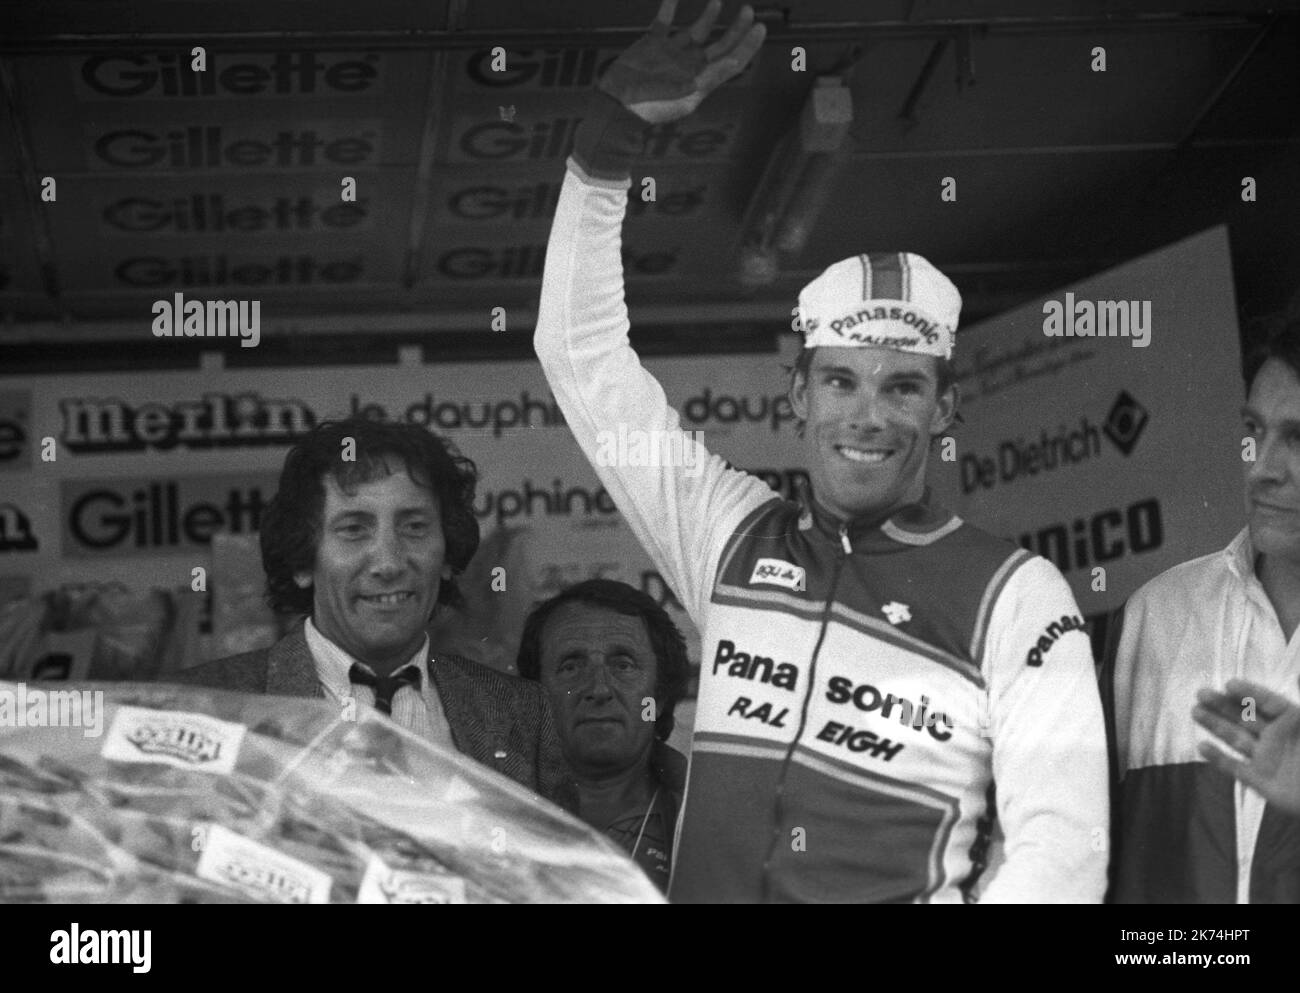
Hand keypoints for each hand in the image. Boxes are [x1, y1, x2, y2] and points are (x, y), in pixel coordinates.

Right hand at [598, 0, 765, 123]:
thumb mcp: (684, 98)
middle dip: (736, 28)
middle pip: (720, 44)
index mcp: (700, 80)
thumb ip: (710, 78)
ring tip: (717, 3)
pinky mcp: (651, 44)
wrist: (615, 107)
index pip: (732, 61)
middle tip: (748, 12)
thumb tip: (735, 61)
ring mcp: (671, 54)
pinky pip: (663, 21)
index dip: (748, 45)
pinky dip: (669, 7)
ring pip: (696, 30)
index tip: (760, 28)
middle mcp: (689, 65)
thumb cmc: (649, 109)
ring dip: (708, 16)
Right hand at [1193, 678, 1299, 816]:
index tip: (1228, 684)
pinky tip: (1202, 746)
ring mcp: (1266, 759)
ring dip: (1215, 724)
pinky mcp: (1259, 781)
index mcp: (1293, 722)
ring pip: (1236, 737)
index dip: (1249, 693)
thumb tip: (1299, 675)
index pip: (1267, 703)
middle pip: (1246, 717)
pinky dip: (1218, 758)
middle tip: (1201, 694)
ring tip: (1195, 711)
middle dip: (1223, 705)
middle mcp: (1276, 737)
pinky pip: (1235, 767)